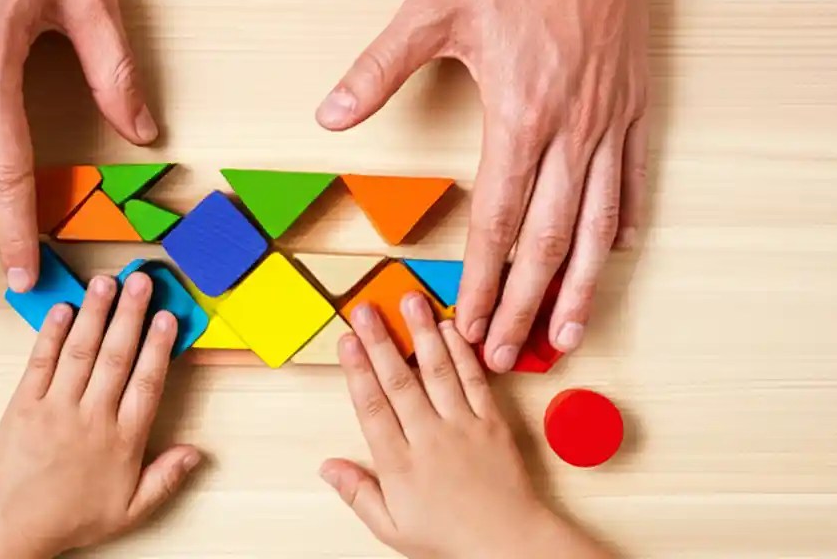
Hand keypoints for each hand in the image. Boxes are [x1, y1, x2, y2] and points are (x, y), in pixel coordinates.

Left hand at [0, 272, 200, 558]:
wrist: (14, 521)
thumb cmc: (71, 516)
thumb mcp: (130, 510)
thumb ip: (165, 479)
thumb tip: (195, 454)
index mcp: (123, 440)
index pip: (147, 382)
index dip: (159, 346)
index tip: (168, 317)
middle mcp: (93, 417)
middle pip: (117, 356)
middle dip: (131, 314)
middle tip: (141, 281)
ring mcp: (57, 407)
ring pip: (81, 351)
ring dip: (95, 313)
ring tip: (106, 282)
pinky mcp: (25, 403)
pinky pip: (42, 362)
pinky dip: (52, 334)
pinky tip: (65, 309)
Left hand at [313, 0, 707, 370]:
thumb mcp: (431, 10)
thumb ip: (379, 69)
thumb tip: (330, 114)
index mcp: (520, 117)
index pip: (499, 222)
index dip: (484, 282)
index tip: (468, 325)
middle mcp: (570, 133)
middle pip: (548, 241)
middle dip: (525, 306)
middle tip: (505, 355)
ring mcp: (607, 124)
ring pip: (597, 227)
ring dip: (581, 288)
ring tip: (568, 335)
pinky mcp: (632, 108)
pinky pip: (631, 182)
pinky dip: (620, 226)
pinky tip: (611, 255)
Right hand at [321, 296, 608, 558]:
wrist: (509, 544)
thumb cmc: (450, 540)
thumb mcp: (393, 528)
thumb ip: (358, 493)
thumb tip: (326, 466)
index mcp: (400, 464)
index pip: (372, 408)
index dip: (357, 371)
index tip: (346, 342)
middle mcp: (429, 439)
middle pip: (399, 381)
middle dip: (380, 341)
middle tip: (366, 308)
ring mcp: (463, 427)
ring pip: (437, 372)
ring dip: (422, 334)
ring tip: (410, 301)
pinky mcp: (492, 423)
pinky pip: (475, 381)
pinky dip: (462, 353)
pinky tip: (450, 328)